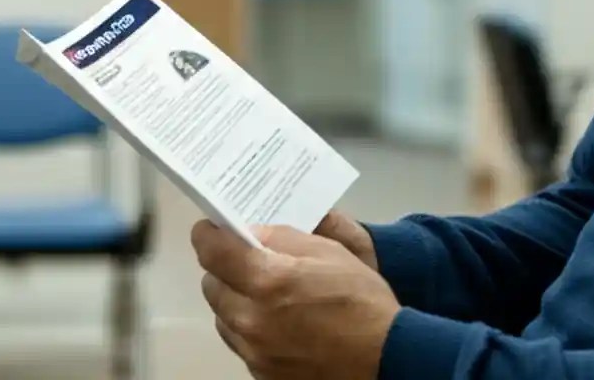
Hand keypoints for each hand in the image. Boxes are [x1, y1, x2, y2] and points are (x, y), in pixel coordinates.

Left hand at [193, 220, 400, 379]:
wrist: (386, 359)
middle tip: (250, 265)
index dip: (207, 235)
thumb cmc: (361, 300)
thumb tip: (251, 235)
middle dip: (226, 271)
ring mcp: (253, 352)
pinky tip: (279, 327)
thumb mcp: (330, 252)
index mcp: (266, 280)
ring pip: (223, 318)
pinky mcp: (261, 374)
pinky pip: (241, 344)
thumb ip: (283, 238)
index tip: (211, 229)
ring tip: (267, 299)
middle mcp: (249, 319)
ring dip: (236, 303)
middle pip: (211, 286)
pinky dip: (251, 331)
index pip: (211, 251)